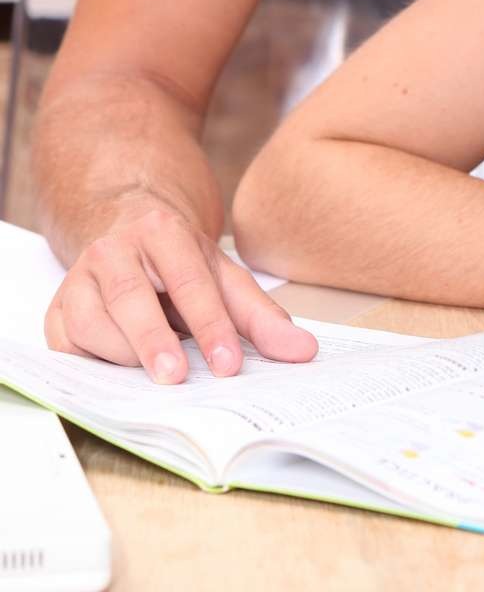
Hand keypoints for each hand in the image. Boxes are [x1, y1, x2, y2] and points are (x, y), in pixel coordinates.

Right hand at [45, 203, 317, 382]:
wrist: (125, 228)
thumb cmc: (179, 262)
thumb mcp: (224, 276)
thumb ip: (261, 316)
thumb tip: (303, 352)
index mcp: (163, 232)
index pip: (189, 281)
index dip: (211, 324)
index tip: (229, 365)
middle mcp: (115, 249)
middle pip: (131, 296)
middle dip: (154, 340)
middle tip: (177, 378)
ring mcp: (80, 277)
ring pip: (90, 320)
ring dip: (121, 354)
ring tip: (151, 377)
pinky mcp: (57, 308)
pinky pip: (64, 343)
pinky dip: (88, 364)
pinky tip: (116, 376)